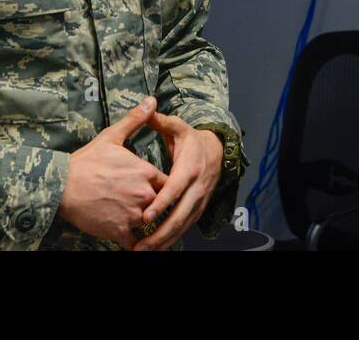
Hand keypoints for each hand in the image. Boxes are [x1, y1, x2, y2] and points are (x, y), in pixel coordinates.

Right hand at [59, 97, 168, 249]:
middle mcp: (144, 194)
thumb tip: (152, 101)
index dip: (162, 186)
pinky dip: (135, 241)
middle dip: (155, 204)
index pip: (168, 183)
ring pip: (149, 222)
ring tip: (135, 218)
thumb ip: (136, 120)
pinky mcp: (119, 231)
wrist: (61, 185)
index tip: (155, 187)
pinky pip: (135, 242)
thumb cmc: (86, 161)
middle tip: (146, 205)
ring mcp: (132, 214)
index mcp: (146, 172)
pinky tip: (130, 238)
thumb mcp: (112, 136)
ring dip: (145, 222)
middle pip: (161, 203)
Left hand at [131, 112, 223, 250]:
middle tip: (141, 245)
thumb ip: (162, 122)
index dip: (162, 203)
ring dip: (165, 240)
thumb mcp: (179, 128)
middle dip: (160, 232)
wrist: (217, 150)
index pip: (175, 189)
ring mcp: (200, 199)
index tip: (145, 216)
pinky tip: (158, 247)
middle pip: (180, 214)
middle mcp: (197, 187)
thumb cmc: (191, 139)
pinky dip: (173, 238)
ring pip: (184, 225)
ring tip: (144, 251)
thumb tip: (148, 108)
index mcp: (189, 168)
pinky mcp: (199, 207)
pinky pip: (186, 226)